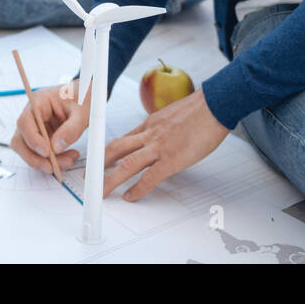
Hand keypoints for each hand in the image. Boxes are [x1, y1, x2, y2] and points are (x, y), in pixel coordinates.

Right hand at [10, 79, 88, 174]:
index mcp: (39, 101)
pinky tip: (67, 158)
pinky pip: (40, 154)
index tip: (46, 152)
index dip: (32, 139)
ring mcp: (35, 128)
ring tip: (68, 161)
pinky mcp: (42, 139)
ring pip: (28, 150)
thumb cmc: (82, 98)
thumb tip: (57, 147)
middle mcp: (32, 115)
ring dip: (44, 161)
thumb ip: (71, 129)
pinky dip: (52, 161)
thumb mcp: (82, 112)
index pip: (25, 122)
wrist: (87, 98)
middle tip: (52, 167)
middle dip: (34, 157)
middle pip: (20, 140)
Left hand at [101, 89, 229, 201]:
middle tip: (90, 176)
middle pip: (116, 149)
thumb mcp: (171, 115)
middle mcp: (149, 134)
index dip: (108, 151)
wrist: (214, 106)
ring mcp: (158, 146)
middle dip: (100, 164)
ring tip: (101, 191)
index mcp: (150, 124)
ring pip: (127, 164)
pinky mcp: (171, 159)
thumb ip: (160, 127)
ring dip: (110, 179)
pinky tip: (130, 196)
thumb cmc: (199, 110)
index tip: (100, 160)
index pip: (123, 139)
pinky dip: (138, 189)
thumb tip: (157, 137)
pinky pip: (150, 177)